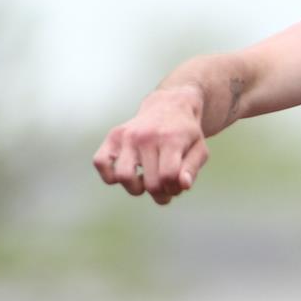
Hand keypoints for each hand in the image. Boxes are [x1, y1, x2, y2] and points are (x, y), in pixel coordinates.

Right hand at [93, 86, 211, 204]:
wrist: (169, 106)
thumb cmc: (186, 134)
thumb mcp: (199, 149)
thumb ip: (192, 169)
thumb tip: (183, 185)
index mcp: (171, 140)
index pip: (168, 177)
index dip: (173, 190)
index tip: (176, 186)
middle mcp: (147, 136)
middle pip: (150, 183)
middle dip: (160, 193)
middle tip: (164, 187)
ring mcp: (128, 135)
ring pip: (124, 176)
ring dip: (135, 189)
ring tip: (144, 181)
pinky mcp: (114, 136)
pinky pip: (100, 162)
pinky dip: (109, 176)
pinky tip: (126, 174)